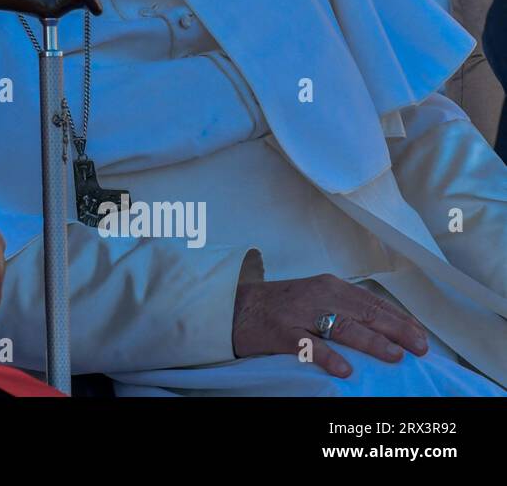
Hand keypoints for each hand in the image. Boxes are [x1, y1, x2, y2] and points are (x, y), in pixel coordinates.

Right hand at [232, 273, 428, 377]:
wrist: (233, 307)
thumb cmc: (279, 306)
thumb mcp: (315, 298)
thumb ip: (345, 307)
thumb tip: (385, 327)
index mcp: (330, 286)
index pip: (373, 302)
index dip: (400, 319)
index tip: (421, 335)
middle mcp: (319, 295)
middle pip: (365, 313)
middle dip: (396, 330)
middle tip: (420, 347)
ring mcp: (299, 313)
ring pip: (343, 327)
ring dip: (371, 341)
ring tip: (394, 355)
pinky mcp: (281, 332)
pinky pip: (308, 345)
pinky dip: (328, 357)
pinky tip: (344, 370)